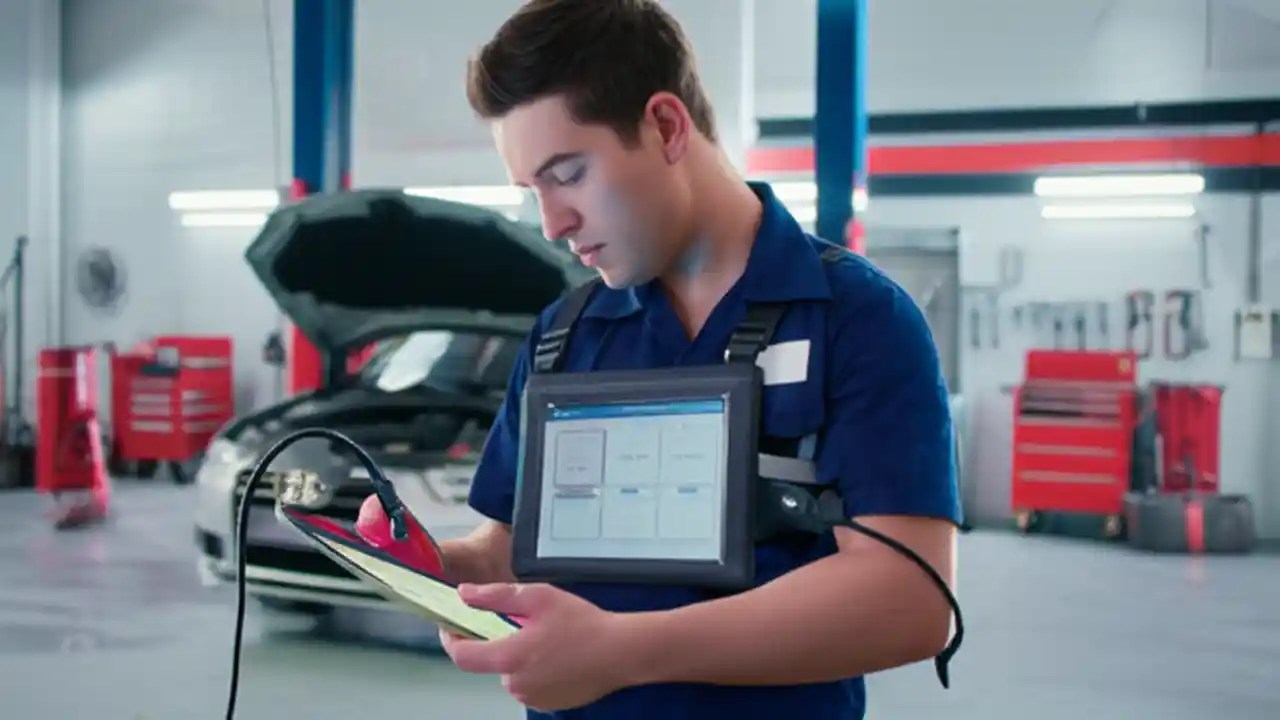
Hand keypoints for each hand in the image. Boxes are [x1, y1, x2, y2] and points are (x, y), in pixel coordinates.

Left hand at [440, 583, 636, 711]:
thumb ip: (496, 596)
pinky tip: (559, 656)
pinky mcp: (549, 705)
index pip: (462, 655)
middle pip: (492, 662)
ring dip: (520, 657)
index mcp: (509, 657)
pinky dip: (537, 670)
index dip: (451, 639)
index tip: (451, 625)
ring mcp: (533, 699)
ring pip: (513, 673)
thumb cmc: (581, 622)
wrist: (620, 652)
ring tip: (549, 638)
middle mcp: (515, 684)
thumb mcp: (539, 597)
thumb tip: (463, 594)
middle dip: (501, 642)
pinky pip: (531, 685)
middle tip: (525, 622)